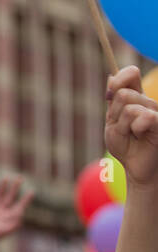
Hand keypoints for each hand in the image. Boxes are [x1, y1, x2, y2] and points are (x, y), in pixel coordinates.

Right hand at [0, 174, 33, 249]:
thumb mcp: (3, 231)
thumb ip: (13, 223)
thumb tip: (22, 214)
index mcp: (8, 218)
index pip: (19, 206)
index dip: (25, 199)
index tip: (31, 192)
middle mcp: (1, 211)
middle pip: (10, 197)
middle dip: (15, 187)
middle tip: (20, 177)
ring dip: (4, 186)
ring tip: (7, 178)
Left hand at [107, 66, 157, 187]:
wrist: (137, 166)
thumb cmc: (126, 145)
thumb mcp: (114, 123)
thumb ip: (114, 102)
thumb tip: (111, 77)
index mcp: (136, 98)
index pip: (130, 74)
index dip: (119, 79)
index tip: (109, 95)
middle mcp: (148, 101)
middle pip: (123, 94)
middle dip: (114, 115)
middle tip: (122, 128)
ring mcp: (155, 110)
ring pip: (129, 107)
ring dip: (122, 126)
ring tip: (131, 135)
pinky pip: (144, 117)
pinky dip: (135, 128)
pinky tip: (139, 135)